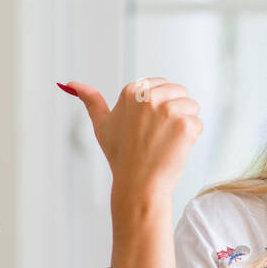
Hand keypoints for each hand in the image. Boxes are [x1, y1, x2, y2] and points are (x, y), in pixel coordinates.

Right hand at [62, 77, 202, 202]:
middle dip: (174, 112)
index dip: (161, 106)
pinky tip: (173, 149)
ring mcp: (169, 109)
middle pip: (180, 92)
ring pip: (192, 107)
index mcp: (132, 91)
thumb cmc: (121, 156)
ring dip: (184, 124)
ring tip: (164, 141)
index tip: (148, 125)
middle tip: (156, 135)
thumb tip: (68, 83)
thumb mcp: (102, 125)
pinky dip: (191, 138)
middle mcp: (150, 96)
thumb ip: (90, 100)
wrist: (138, 184)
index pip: (163, 85)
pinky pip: (198, 124)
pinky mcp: (185, 124)